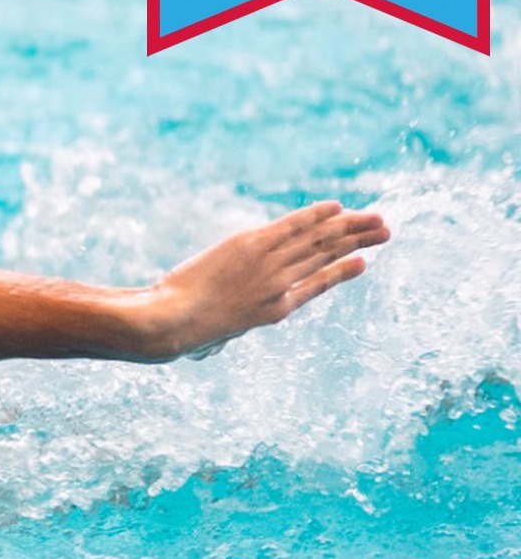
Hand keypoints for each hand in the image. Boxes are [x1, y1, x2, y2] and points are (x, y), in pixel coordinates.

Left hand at [141, 201, 389, 360]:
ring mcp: (268, 265)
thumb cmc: (184, 334)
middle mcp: (280, 286)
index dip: (341, 272)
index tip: (363, 263)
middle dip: (358, 243)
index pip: (317, 286)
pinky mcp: (251, 246)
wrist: (172, 321)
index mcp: (276, 311)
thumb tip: (204, 350)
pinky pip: (291, 226)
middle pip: (326, 258)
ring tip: (376, 218)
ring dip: (350, 227)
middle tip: (385, 231)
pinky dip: (314, 216)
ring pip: (317, 241)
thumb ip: (218, 337)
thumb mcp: (210, 340)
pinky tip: (336, 207)